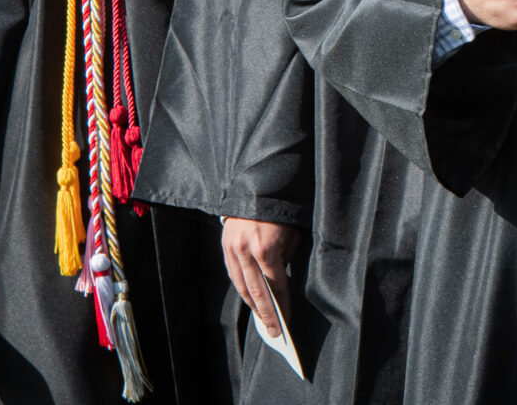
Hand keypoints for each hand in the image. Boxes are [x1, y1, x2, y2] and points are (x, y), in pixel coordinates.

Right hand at [222, 218, 301, 338]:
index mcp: (265, 249)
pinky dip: (240, 288)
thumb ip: (286, 258)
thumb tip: (280, 279)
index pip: (275, 285)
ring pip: (240, 285)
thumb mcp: (292, 233)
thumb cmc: (281, 210)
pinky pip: (232, 273)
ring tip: (262, 318)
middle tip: (274, 331)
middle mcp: (245, 252)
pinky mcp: (224, 245)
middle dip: (266, 313)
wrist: (257, 186)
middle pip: (255, 292)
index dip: (282, 304)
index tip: (288, 319)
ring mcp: (232, 249)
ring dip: (251, 304)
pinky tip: (249, 298)